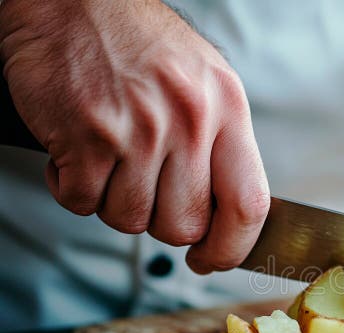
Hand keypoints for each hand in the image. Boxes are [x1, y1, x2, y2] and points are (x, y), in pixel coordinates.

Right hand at [0, 0, 269, 273]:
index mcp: (228, 110)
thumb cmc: (140, 43)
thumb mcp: (205, 83)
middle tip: (146, 193)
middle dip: (161, 224)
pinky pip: (80, 201)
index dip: (232, 248)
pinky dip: (72, 186)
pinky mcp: (86, 136)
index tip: (211, 258)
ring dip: (113, 202)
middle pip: (184, 226)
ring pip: (129, 220)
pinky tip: (77, 151)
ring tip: (110, 159)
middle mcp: (189, 121)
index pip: (250, 206)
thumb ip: (221, 146)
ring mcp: (137, 130)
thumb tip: (229, 214)